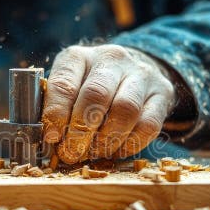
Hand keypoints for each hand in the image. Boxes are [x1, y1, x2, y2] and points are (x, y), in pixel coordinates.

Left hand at [41, 44, 175, 163]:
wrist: (132, 72)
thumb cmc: (89, 86)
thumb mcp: (67, 88)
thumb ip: (55, 108)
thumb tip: (47, 141)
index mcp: (79, 56)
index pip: (64, 84)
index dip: (56, 114)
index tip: (51, 138)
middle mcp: (112, 59)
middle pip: (96, 95)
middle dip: (81, 131)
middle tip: (71, 153)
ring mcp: (140, 74)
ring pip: (126, 109)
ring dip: (106, 140)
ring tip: (93, 153)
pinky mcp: (161, 93)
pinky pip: (148, 125)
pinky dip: (129, 145)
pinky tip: (115, 151)